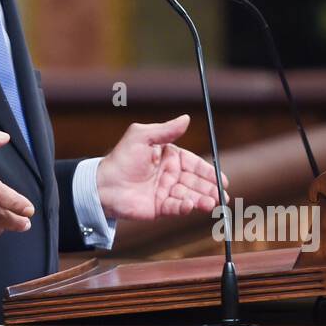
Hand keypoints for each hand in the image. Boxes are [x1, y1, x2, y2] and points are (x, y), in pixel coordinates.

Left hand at [95, 114, 228, 221]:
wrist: (103, 184)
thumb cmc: (121, 158)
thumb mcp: (142, 136)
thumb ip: (165, 130)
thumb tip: (186, 118)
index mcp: (169, 157)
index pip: (194, 164)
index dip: (209, 172)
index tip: (222, 179)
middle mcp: (169, 175)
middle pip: (195, 182)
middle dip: (210, 188)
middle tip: (222, 195)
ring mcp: (165, 192)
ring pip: (189, 196)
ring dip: (202, 199)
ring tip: (212, 202)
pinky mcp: (159, 208)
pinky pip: (176, 207)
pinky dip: (185, 207)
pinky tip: (192, 205)